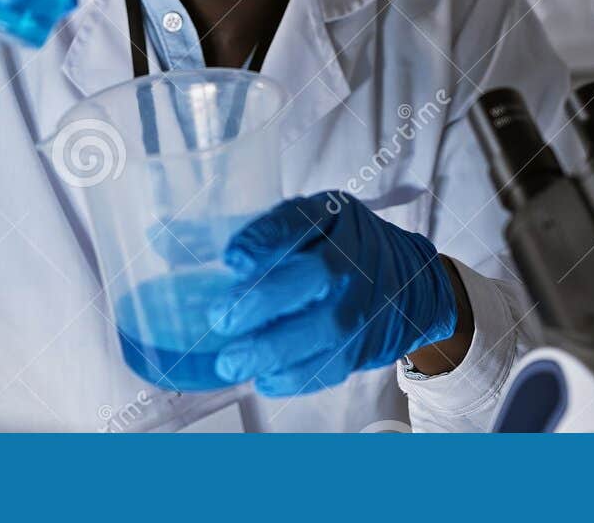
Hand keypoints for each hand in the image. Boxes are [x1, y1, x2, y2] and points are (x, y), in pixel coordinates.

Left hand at [208, 191, 458, 396]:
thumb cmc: (342, 247)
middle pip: (316, 276)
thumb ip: (262, 233)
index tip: (232, 258)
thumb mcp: (312, 220)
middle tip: (221, 317)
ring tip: (231, 361)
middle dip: (265, 299)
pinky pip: (332, 364)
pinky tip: (263, 378)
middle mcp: (353, 257)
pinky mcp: (365, 344)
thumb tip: (182, 247)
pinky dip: (295, 377)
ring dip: (273, 349)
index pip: (300, 221)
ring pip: (324, 329)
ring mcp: (363, 303)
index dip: (265, 239)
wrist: (410, 283)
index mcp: (332, 216)